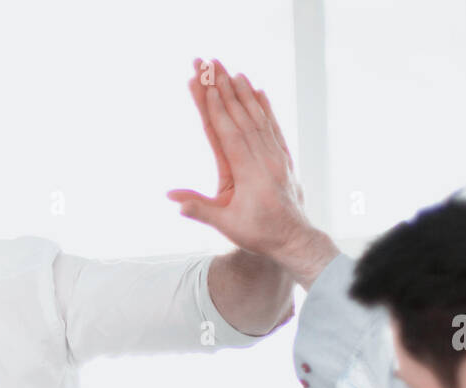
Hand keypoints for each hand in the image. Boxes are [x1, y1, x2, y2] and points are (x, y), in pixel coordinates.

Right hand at [168, 58, 338, 289]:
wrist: (294, 240)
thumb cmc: (258, 234)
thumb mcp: (225, 225)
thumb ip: (198, 209)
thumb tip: (172, 199)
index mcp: (249, 174)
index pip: (230, 134)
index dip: (217, 109)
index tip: (206, 86)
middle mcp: (265, 159)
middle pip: (242, 118)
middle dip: (224, 91)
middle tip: (212, 68)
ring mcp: (277, 156)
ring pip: (258, 117)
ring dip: (243, 93)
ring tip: (230, 71)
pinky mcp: (284, 157)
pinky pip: (273, 126)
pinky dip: (265, 107)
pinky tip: (258, 91)